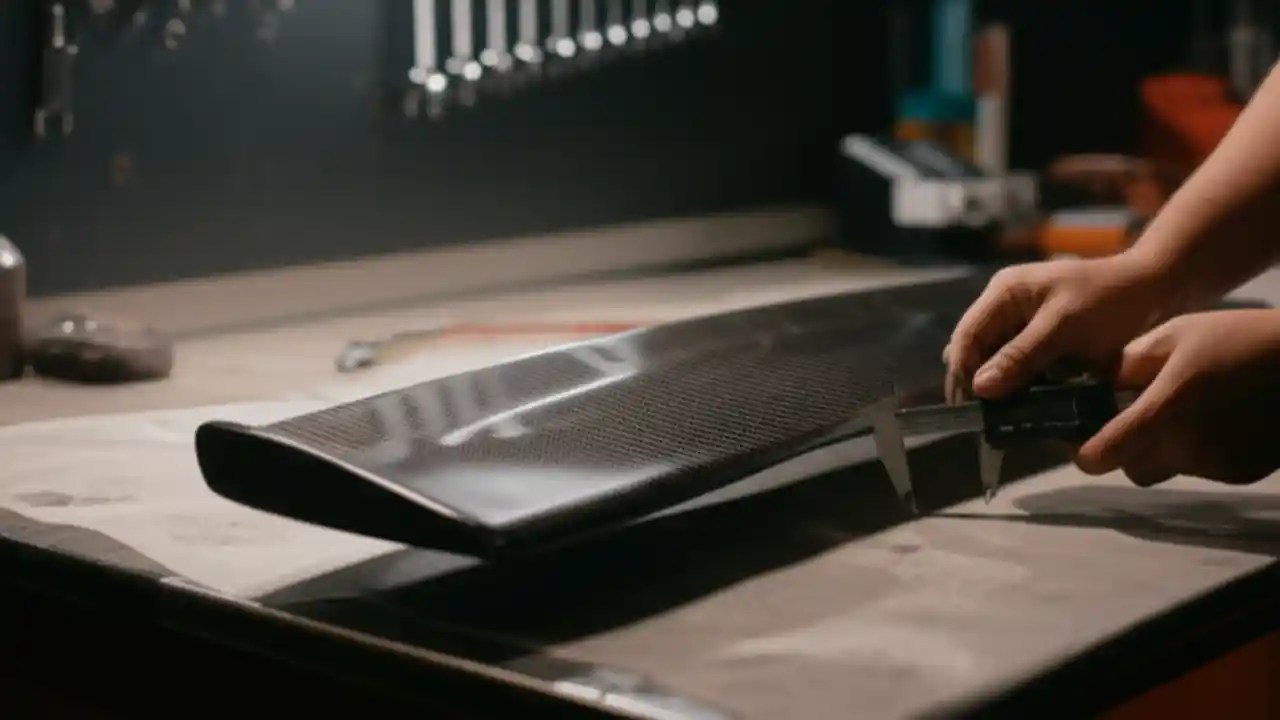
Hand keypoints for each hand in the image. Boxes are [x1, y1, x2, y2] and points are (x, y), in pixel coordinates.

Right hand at [945, 254, 1175, 402]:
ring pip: (996, 360)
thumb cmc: (1110, 300)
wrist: (1156, 286)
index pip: (966, 336)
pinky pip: (1020, 364)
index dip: (962, 372)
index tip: (970, 408)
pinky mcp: (1043, 337)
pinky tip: (1024, 405)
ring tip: (1002, 417)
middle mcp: (1006, 305)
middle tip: (984, 420)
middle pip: (975, 349)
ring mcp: (1023, 321)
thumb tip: (980, 388)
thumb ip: (1020, 356)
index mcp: (1004, 293)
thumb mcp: (1063, 328)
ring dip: (999, 387)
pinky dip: (1020, 384)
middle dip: (977, 383)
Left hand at [1076, 309, 1279, 485]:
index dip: (1084, 454)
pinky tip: (1218, 420)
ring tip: (1187, 409)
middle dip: (1126, 450)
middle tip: (1137, 418)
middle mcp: (1188, 448)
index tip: (1079, 443)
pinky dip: (1198, 451)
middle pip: (1133, 469)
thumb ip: (1129, 363)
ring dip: (1164, 449)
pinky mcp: (1241, 474)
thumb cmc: (1241, 339)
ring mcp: (1217, 465)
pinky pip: (1201, 469)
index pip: (1104, 455)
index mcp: (1165, 412)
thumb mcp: (1176, 334)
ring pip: (1167, 470)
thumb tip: (1096, 385)